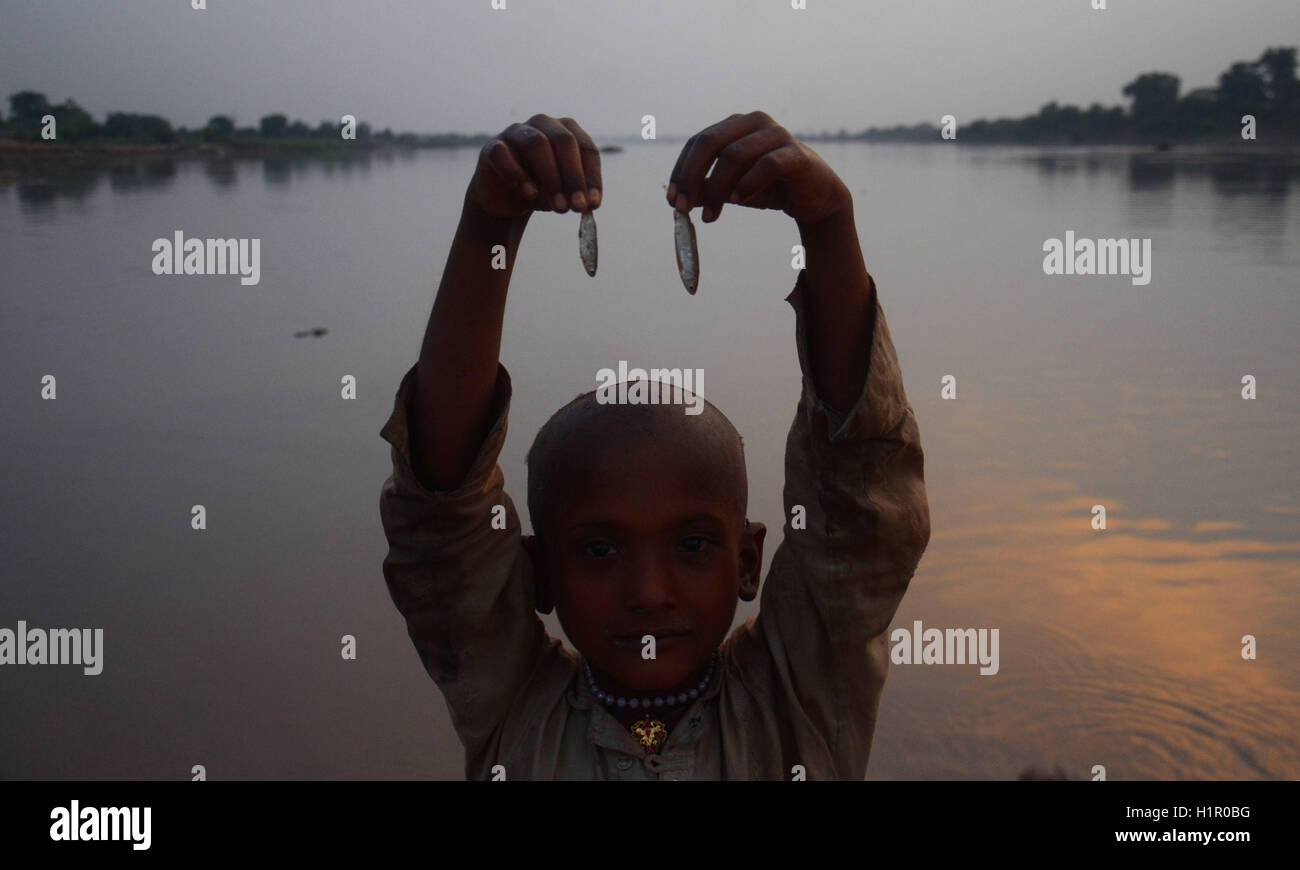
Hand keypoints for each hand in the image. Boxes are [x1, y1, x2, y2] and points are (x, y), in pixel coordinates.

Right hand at [466, 114, 602, 218]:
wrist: (506, 198)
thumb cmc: (541, 191)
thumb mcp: (562, 194)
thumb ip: (573, 195)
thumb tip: (585, 203)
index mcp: (567, 130)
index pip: (586, 148)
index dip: (592, 176)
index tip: (593, 203)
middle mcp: (543, 124)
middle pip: (564, 141)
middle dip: (573, 176)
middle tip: (577, 206)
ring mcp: (516, 132)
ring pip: (537, 144)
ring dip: (551, 177)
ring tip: (558, 207)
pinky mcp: (493, 146)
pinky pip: (504, 153)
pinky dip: (517, 174)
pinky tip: (529, 194)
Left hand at [666, 111, 850, 224]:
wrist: (816, 197)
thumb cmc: (770, 188)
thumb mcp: (732, 190)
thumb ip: (707, 190)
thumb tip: (675, 201)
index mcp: (735, 126)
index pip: (697, 143)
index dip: (681, 171)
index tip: (671, 201)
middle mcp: (754, 123)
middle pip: (710, 143)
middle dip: (691, 177)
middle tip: (682, 208)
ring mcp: (777, 135)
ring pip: (734, 155)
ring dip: (716, 188)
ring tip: (709, 216)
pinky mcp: (796, 154)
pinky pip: (767, 164)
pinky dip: (748, 183)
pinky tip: (738, 201)